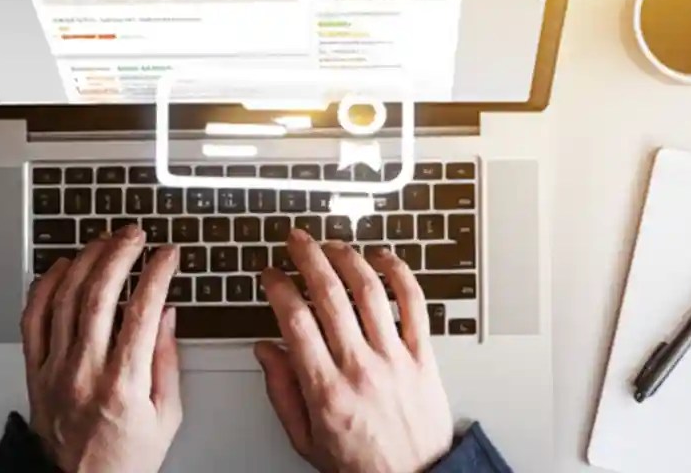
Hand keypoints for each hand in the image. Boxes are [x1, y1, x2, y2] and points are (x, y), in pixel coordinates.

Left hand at [21, 228, 181, 472]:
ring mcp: (55, 369)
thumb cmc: (125, 458)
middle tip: (134, 235)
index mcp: (123, 384)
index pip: (142, 311)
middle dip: (119, 254)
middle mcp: (85, 372)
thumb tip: (166, 315)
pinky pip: (33, 319)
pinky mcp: (35, 372)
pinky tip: (61, 268)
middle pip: (98, 295)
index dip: (157, 274)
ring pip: (65, 299)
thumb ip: (166, 360)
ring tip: (104, 242)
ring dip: (86, 261)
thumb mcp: (167, 415)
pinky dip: (44, 286)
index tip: (167, 256)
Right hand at [256, 230, 453, 472]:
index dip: (278, 288)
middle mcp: (360, 368)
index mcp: (326, 390)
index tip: (270, 275)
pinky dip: (400, 274)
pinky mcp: (424, 356)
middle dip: (307, 258)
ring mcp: (395, 358)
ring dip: (348, 258)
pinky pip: (414, 304)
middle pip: (330, 295)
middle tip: (296, 241)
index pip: (295, 321)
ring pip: (369, 291)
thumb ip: (282, 393)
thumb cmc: (362, 466)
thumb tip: (266, 351)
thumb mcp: (306, 440)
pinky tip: (384, 258)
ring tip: (332, 244)